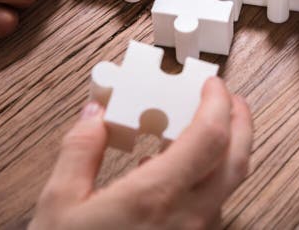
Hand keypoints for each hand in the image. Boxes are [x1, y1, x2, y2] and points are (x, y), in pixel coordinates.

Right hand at [29, 77, 252, 228]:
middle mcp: (187, 217)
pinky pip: (215, 205)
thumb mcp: (58, 205)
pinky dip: (212, 175)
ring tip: (205, 125)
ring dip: (229, 147)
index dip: (218, 102)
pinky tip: (182, 168)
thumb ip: (79, 151)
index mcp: (155, 197)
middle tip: (225, 97)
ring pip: (230, 184)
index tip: (211, 82)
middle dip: (240, 120)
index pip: (211, 137)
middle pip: (238, 159)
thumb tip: (94, 112)